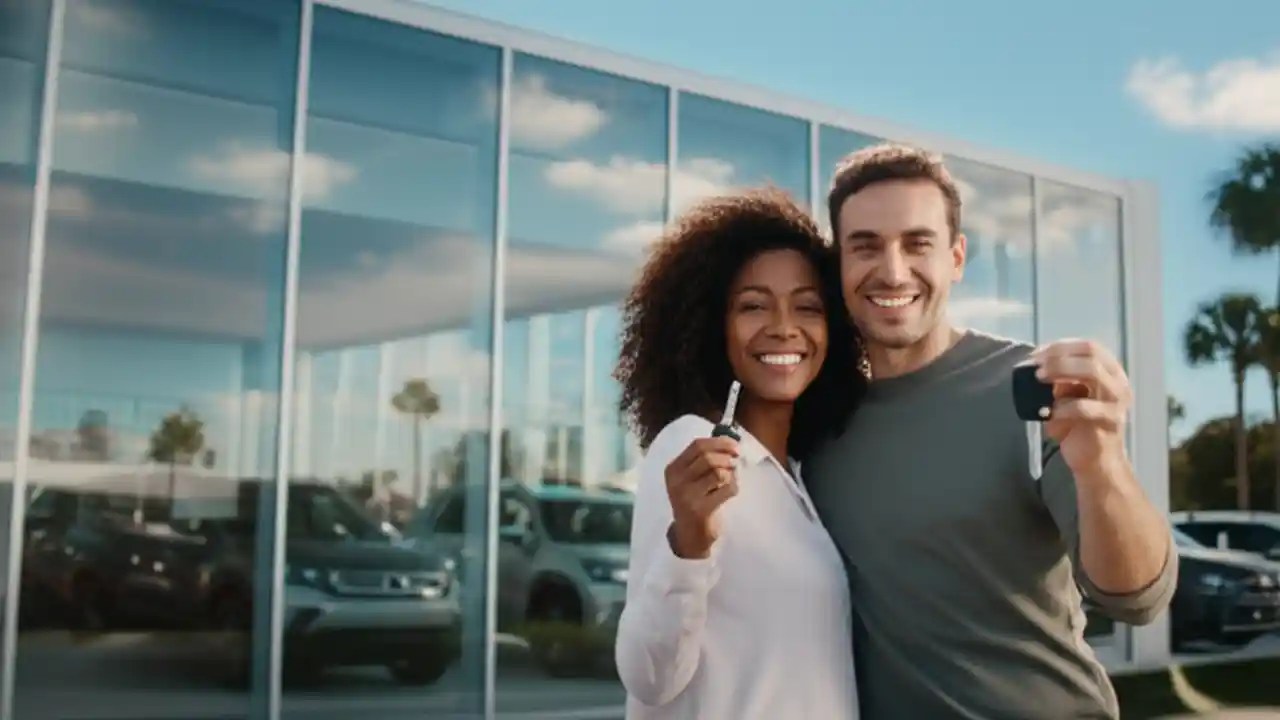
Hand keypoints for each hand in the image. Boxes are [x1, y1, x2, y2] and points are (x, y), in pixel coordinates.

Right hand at [664, 436, 739, 558]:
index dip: (719, 442)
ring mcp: (687, 496)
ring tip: (729, 481)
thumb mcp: (691, 479)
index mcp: (673, 469)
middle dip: (727, 457)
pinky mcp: (701, 510)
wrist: (689, 536)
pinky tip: (730, 493)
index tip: (734, 446)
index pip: (697, 445)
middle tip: (736, 462)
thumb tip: (730, 441)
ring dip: (730, 474)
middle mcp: (676, 481)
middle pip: (708, 457)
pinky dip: (734, 488)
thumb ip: (705, 460)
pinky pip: (726, 489)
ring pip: (718, 473)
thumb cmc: (694, 502)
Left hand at [1031, 339, 1131, 478]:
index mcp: (1110, 372)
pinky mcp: (1110, 421)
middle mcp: (1118, 382)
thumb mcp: (1067, 396)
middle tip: (1037, 368)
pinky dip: (1062, 407)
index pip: (1088, 346)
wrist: (1096, 462)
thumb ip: (1060, 379)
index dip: (1060, 347)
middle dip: (1058, 356)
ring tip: (1040, 379)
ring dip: (1061, 371)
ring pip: (1093, 372)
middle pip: (1091, 353)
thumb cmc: (1079, 427)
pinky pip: (1084, 407)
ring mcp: (1117, 401)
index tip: (1036, 355)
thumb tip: (1035, 363)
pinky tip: (1048, 413)